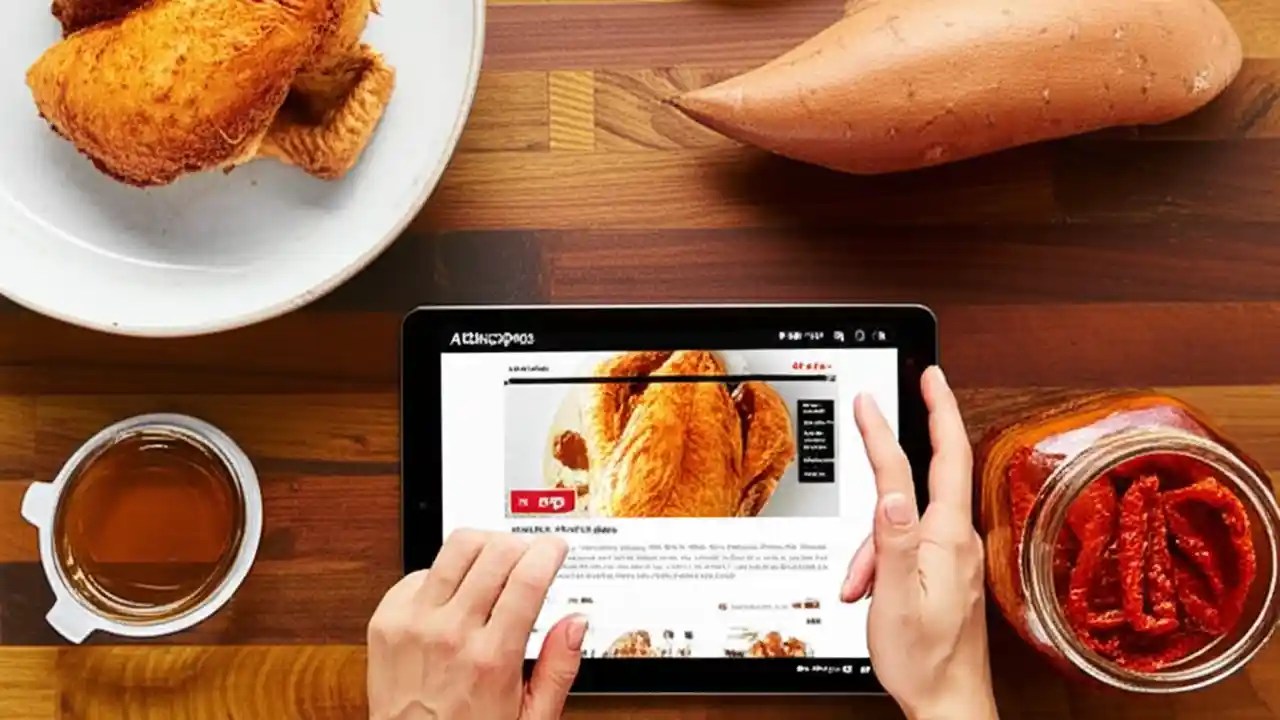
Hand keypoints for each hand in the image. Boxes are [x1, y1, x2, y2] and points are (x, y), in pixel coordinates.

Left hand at [367, 530, 587, 719]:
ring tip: (493, 560)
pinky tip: (454, 591)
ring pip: (456, 549)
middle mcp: (450, 635)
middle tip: (528, 554)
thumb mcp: (529, 719)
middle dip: (521, 544)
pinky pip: (419, 571)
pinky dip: (442, 572)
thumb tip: (575, 624)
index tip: (555, 548)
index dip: (548, 552)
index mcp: (491, 659)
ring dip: (483, 545)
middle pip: (495, 553)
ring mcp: (414, 623)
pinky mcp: (386, 620)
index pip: (527, 579)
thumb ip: (558, 669)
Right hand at [841, 367, 996, 719]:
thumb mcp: (896, 599)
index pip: (933, 459)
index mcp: (947, 538)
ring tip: (858, 583)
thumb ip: (892, 542)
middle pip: (939, 466)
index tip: (893, 388)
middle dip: (928, 421)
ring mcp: (954, 554)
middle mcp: (957, 539)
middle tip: (924, 382)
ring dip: (875, 536)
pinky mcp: (946, 569)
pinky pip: (910, 541)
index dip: (913, 416)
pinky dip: (881, 556)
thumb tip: (890, 491)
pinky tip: (868, 590)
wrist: (947, 703)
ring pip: (910, 514)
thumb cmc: (924, 660)